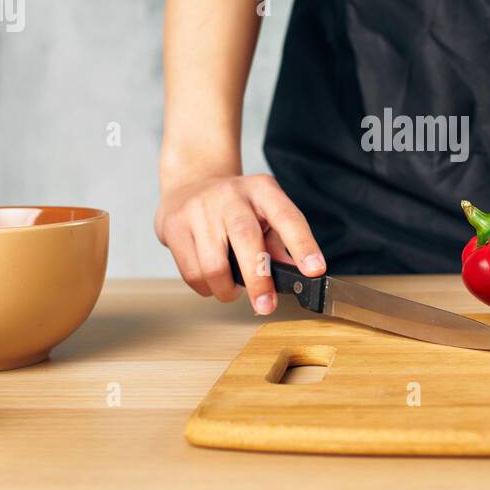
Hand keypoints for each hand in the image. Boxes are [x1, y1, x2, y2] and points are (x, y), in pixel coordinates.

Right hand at [154, 172, 325, 313]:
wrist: (192, 182)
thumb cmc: (237, 207)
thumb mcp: (265, 214)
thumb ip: (280, 244)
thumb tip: (296, 276)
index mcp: (262, 190)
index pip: (287, 217)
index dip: (303, 245)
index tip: (314, 271)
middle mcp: (231, 195)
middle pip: (247, 241)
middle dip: (259, 281)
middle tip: (265, 307)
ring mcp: (199, 208)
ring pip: (214, 266)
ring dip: (227, 290)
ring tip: (233, 290)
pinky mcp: (174, 225)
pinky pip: (192, 273)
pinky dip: (206, 288)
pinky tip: (212, 281)